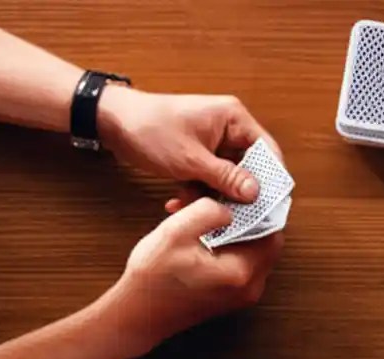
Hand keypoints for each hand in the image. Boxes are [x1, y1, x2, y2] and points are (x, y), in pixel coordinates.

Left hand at [97, 86, 280, 209]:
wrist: (112, 122)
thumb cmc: (149, 128)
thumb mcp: (191, 159)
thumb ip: (226, 177)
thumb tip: (256, 193)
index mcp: (234, 119)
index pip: (268, 152)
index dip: (271, 180)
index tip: (268, 205)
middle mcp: (229, 129)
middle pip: (250, 168)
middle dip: (236, 193)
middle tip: (231, 214)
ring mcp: (214, 143)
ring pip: (229, 177)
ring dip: (213, 196)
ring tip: (193, 206)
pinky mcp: (201, 155)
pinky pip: (211, 178)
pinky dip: (198, 192)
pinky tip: (180, 201)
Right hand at [98, 198, 283, 358]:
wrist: (138, 317)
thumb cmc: (153, 278)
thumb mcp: (176, 232)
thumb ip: (209, 212)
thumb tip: (230, 208)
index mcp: (241, 272)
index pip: (272, 233)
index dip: (260, 210)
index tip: (243, 196)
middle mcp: (250, 288)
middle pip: (267, 243)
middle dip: (248, 221)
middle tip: (225, 207)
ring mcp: (244, 295)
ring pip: (255, 253)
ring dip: (238, 234)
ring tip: (211, 222)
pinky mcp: (234, 297)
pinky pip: (244, 265)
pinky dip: (231, 249)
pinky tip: (207, 239)